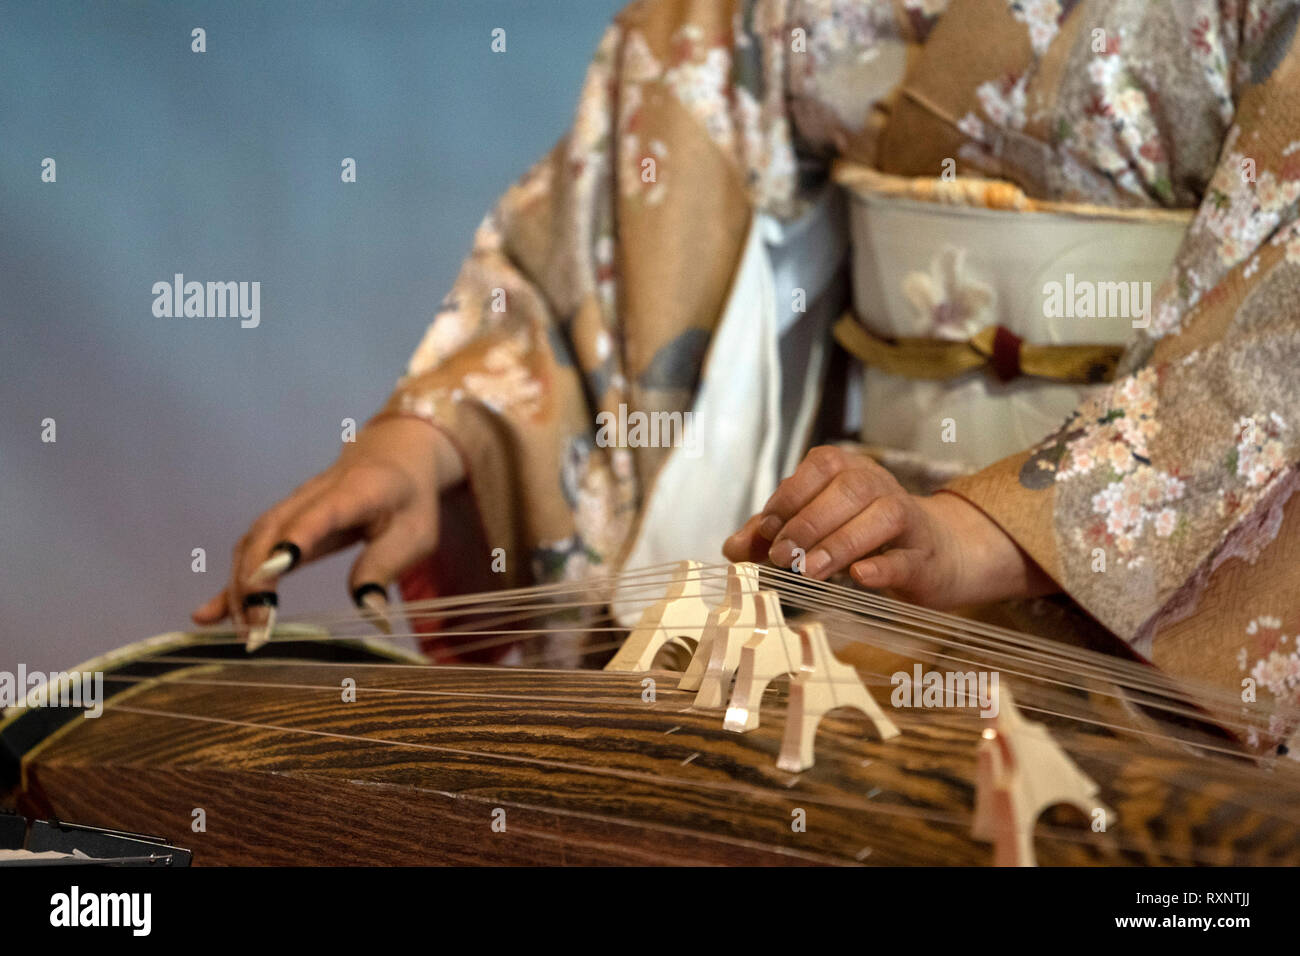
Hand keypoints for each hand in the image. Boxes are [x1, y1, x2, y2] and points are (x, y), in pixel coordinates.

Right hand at [191, 415, 464, 642]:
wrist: (393, 457)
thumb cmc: (408, 499)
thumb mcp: (415, 533)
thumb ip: (386, 566)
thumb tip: (371, 614)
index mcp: (353, 492)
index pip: (317, 515)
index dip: (292, 541)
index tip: (271, 575)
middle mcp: (311, 496)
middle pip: (269, 532)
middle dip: (255, 580)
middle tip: (257, 629)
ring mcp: (291, 507)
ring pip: (253, 541)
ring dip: (241, 586)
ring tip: (244, 631)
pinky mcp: (282, 523)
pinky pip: (250, 551)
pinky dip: (232, 584)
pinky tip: (209, 616)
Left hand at [722, 445, 1053, 608]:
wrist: (938, 554)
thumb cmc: (865, 537)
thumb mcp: (817, 529)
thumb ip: (775, 535)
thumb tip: (731, 549)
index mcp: (850, 469)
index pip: (819, 468)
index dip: (789, 498)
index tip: (764, 531)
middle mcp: (881, 486)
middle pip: (849, 491)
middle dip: (809, 523)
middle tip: (782, 557)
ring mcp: (909, 519)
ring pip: (880, 518)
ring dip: (841, 543)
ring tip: (810, 571)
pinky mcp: (926, 557)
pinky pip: (907, 557)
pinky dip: (883, 566)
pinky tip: (861, 576)